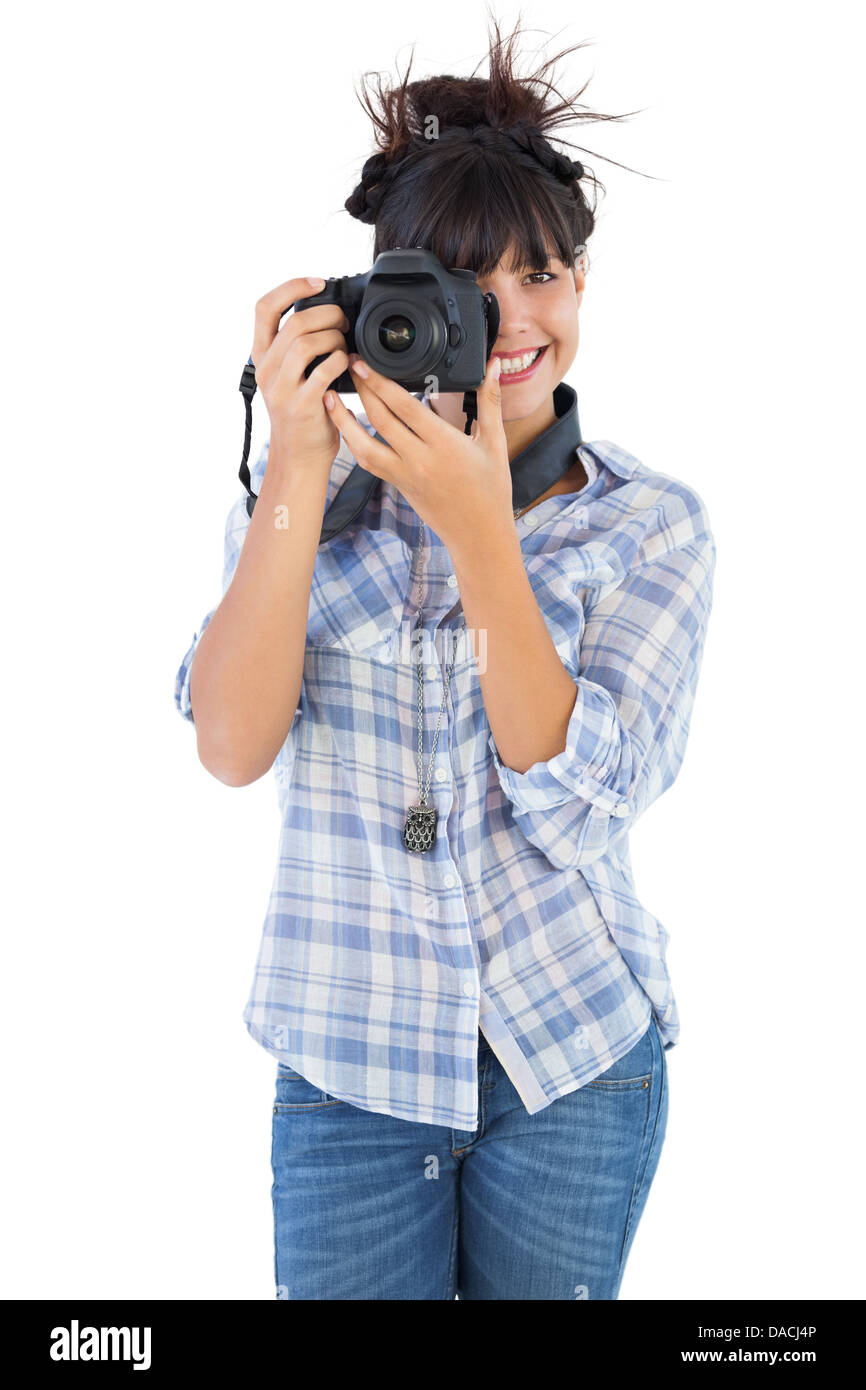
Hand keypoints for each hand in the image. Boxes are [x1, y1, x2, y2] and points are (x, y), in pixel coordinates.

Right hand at [250, 277, 350, 468]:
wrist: (300, 455)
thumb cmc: (301, 412)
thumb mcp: (288, 374)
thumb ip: (295, 347)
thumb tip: (325, 314)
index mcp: (261, 356)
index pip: (264, 307)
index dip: (291, 288)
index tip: (317, 283)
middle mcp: (267, 369)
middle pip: (294, 323)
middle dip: (327, 315)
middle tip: (343, 323)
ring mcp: (282, 388)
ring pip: (306, 342)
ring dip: (334, 338)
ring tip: (344, 346)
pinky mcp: (301, 404)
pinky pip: (324, 370)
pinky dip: (340, 360)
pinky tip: (347, 364)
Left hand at [324, 354, 512, 556]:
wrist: (479, 534)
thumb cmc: (491, 489)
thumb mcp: (495, 443)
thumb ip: (491, 401)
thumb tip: (495, 366)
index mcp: (444, 444)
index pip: (404, 407)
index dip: (380, 383)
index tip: (365, 363)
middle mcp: (420, 460)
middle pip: (380, 420)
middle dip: (361, 390)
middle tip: (350, 366)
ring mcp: (405, 475)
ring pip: (364, 445)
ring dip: (344, 421)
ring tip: (330, 398)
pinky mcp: (399, 485)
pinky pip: (369, 463)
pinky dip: (355, 443)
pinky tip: (347, 427)